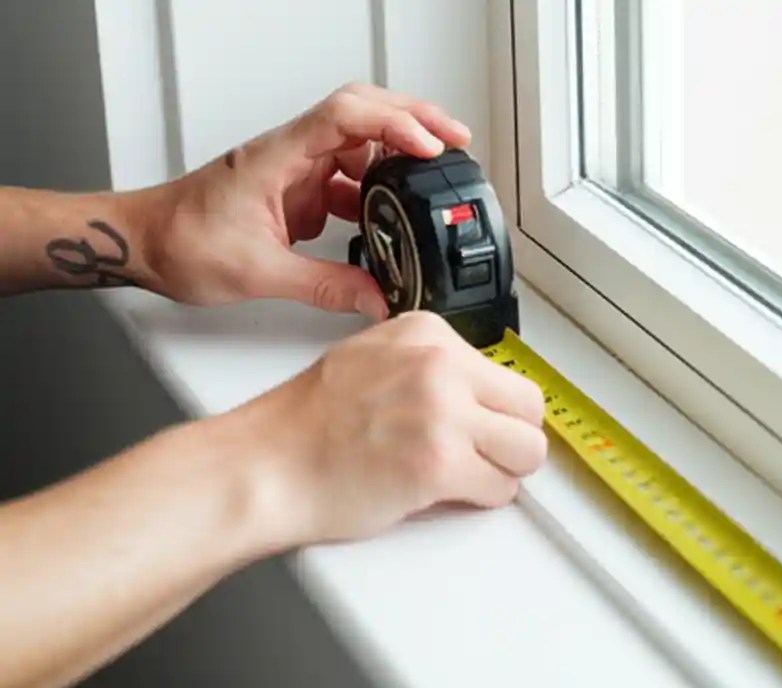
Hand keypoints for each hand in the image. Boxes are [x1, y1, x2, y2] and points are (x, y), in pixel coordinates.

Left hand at [135, 83, 471, 318]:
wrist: (145, 243)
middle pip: (365, 113)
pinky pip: (350, 178)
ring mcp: (297, 167)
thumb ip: (326, 287)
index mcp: (279, 156)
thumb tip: (376, 298)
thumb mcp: (259, 274)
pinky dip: (378, 191)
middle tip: (454, 142)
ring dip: (400, 156)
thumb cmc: (180, 241)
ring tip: (433, 179)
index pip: (346, 115)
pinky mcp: (299, 188)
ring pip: (361, 144)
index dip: (395, 123)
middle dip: (415, 121)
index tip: (429, 145)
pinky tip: (391, 216)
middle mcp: (292, 153)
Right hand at [215, 312, 547, 546]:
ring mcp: (442, 414)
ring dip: (503, 471)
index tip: (485, 425)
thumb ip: (429, 368)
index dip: (498, 409)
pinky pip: (500, 489)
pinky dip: (481, 499)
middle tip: (484, 455)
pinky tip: (445, 493)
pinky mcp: (440, 464)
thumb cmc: (307, 425)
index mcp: (426, 334)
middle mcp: (439, 366)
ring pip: (527, 451)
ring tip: (465, 475)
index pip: (507, 371)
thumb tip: (479, 395)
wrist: (266, 466)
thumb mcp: (373, 360)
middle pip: (530, 408)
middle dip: (513, 438)